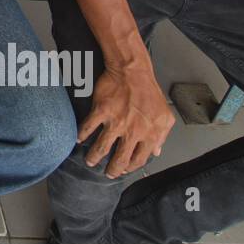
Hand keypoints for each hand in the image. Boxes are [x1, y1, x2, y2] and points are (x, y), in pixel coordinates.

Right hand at [79, 63, 174, 177]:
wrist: (133, 71)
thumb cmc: (149, 92)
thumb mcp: (164, 116)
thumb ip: (162, 136)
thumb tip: (157, 151)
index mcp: (150, 134)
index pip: (139, 159)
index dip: (130, 168)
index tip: (123, 169)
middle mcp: (133, 131)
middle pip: (120, 159)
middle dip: (112, 170)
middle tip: (107, 172)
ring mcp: (116, 121)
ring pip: (102, 148)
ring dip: (94, 157)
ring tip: (90, 161)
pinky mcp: (101, 111)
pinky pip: (88, 128)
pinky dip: (81, 136)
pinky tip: (79, 140)